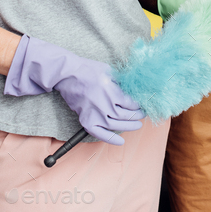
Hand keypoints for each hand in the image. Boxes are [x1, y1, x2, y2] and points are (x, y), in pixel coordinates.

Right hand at [4, 34, 144, 144]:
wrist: (68, 74)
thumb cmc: (89, 69)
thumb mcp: (109, 71)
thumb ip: (121, 82)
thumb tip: (135, 89)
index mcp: (112, 92)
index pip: (131, 103)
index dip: (139, 105)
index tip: (143, 105)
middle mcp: (105, 105)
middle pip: (126, 116)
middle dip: (137, 116)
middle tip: (142, 115)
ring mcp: (95, 114)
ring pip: (116, 126)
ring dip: (129, 127)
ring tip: (137, 125)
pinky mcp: (86, 120)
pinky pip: (99, 134)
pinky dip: (110, 139)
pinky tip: (120, 141)